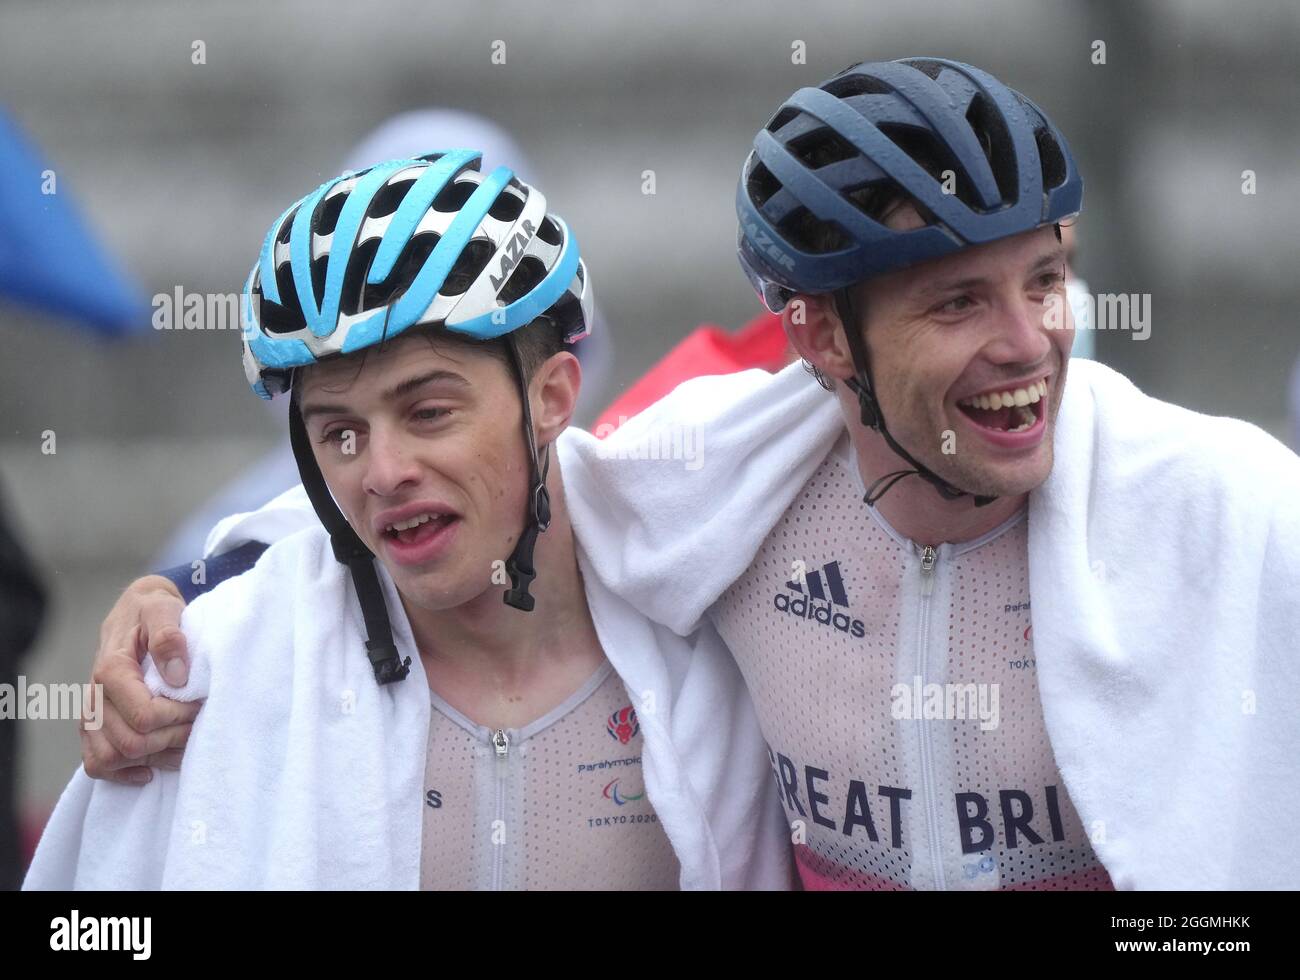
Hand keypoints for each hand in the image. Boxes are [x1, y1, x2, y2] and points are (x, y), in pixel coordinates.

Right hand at [81, 575, 200, 783]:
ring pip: (112, 758)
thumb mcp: (164, 609)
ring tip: (181, 743)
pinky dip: (124, 773)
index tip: (199, 704)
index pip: (145, 716)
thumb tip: (177, 677)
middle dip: (171, 738)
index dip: (178, 717)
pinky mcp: (93, 727)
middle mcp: (95, 696)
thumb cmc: (154, 611)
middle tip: (195, 723)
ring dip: (153, 757)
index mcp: (112, 670)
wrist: (137, 612)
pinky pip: (96, 764)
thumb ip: (169, 637)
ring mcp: (91, 715)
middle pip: (131, 743)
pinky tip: (152, 767)